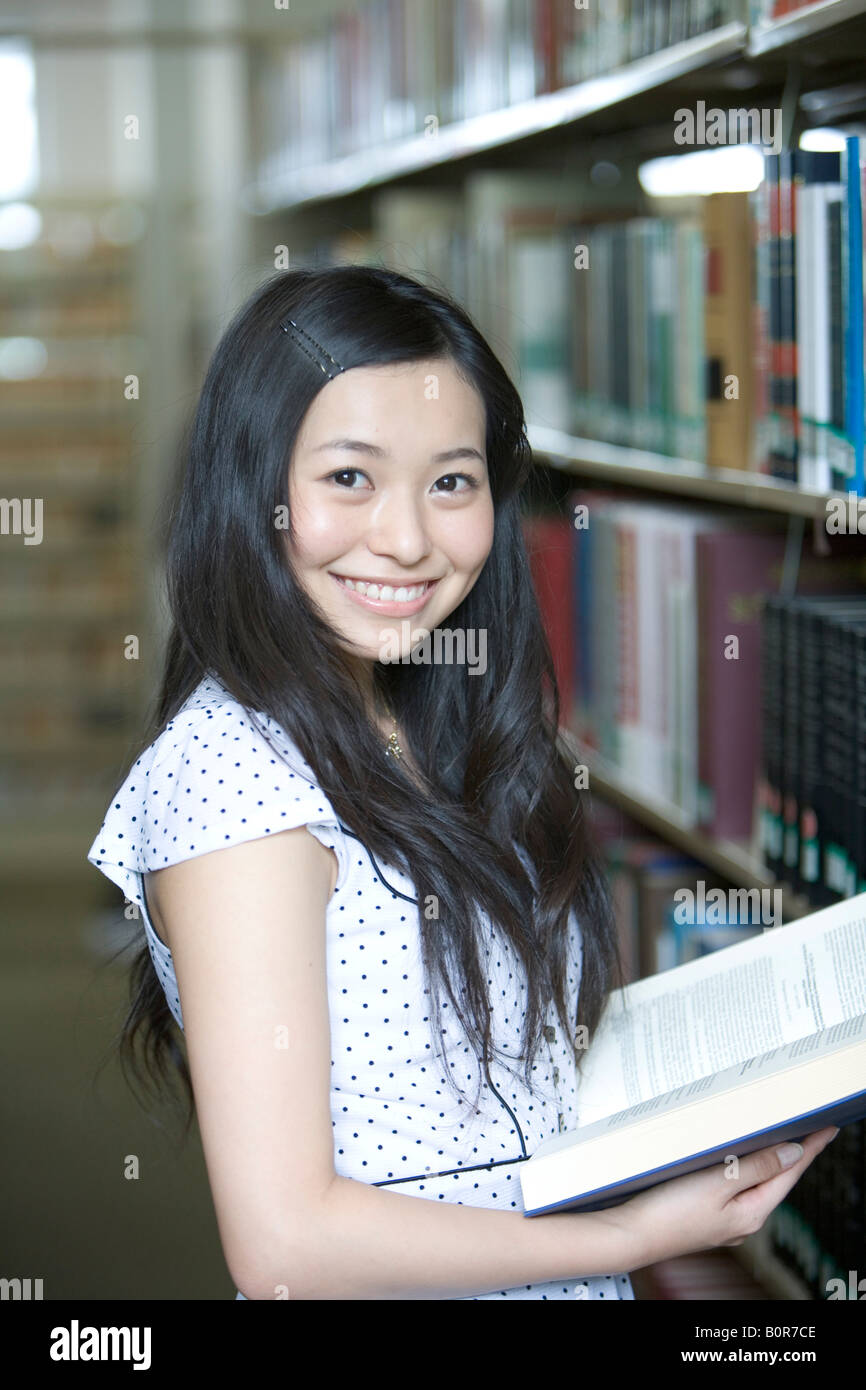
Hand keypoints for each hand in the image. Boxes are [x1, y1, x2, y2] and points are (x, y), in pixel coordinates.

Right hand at [606, 1125, 839, 1267]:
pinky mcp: (706, 1214)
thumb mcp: (717, 1184)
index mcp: (752, 1212)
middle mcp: (743, 1218)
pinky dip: (742, 1167)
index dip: (810, 1149)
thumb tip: (793, 1154)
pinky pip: (734, 1186)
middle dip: (791, 1152)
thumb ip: (756, 1167)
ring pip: (754, 1181)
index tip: (829, 1128)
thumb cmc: (669, 1212)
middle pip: (775, 1178)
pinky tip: (736, 1156)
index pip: (789, 1173)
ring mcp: (725, 1219)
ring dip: (765, 1158)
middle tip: (808, 1125)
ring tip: (778, 1136)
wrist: (630, 1235)